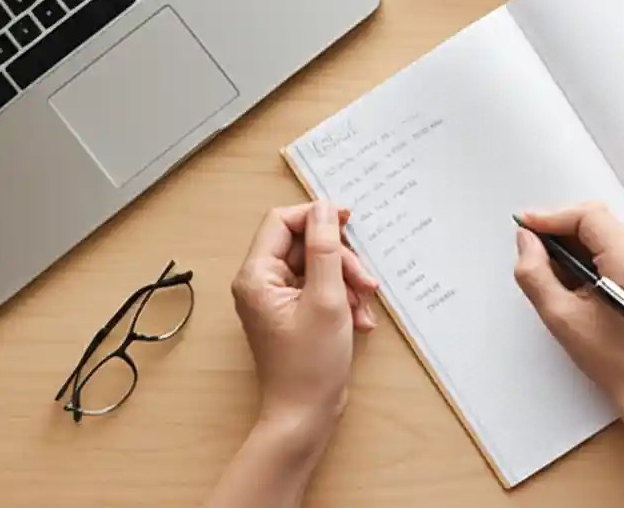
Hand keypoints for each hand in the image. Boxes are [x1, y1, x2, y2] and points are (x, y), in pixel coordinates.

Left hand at [231, 201, 379, 441]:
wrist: (304, 415)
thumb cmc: (310, 364)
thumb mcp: (326, 298)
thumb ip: (325, 249)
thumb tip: (323, 208)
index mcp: (257, 275)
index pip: (283, 221)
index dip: (316, 216)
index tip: (348, 220)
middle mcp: (261, 283)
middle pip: (305, 244)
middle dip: (341, 259)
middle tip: (365, 282)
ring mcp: (277, 299)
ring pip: (318, 266)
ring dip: (347, 281)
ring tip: (363, 306)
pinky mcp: (294, 312)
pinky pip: (321, 288)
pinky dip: (343, 298)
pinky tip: (359, 320)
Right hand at [514, 203, 623, 414]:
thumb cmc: (613, 360)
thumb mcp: (561, 317)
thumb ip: (536, 273)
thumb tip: (526, 241)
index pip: (588, 216)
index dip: (552, 217)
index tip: (526, 225)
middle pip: (597, 220)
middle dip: (561, 229)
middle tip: (533, 247)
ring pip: (604, 231)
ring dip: (574, 242)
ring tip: (553, 269)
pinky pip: (615, 246)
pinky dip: (590, 253)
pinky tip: (574, 277)